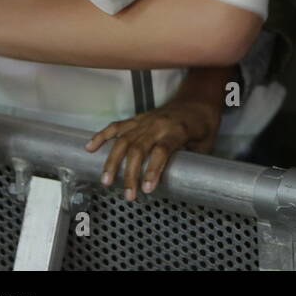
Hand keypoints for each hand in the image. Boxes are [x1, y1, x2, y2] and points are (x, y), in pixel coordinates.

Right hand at [86, 97, 219, 198]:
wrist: (199, 100)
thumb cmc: (204, 125)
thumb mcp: (205, 144)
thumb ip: (191, 161)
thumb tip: (180, 182)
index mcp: (178, 130)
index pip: (161, 151)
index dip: (153, 170)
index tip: (147, 189)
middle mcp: (159, 124)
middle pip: (138, 149)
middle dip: (130, 174)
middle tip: (128, 195)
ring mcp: (146, 120)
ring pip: (124, 140)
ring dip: (112, 161)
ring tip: (106, 181)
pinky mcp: (138, 118)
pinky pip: (117, 126)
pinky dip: (102, 136)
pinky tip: (90, 148)